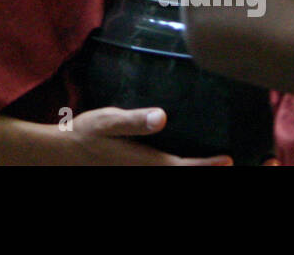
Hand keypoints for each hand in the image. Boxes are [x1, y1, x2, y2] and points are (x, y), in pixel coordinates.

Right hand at [64, 106, 233, 165]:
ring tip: (213, 162)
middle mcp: (149, 174)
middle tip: (230, 161)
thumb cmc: (86, 135)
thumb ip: (134, 120)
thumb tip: (162, 116)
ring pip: (174, 176)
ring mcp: (141, 175)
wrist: (64, 154)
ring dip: (192, 169)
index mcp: (148, 163)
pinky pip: (164, 171)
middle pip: (184, 175)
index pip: (185, 168)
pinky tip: (184, 159)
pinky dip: (179, 168)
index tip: (228, 159)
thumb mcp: (107, 122)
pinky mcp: (135, 171)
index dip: (208, 166)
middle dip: (205, 170)